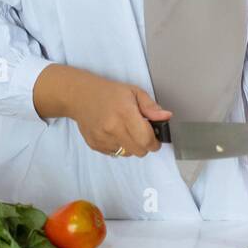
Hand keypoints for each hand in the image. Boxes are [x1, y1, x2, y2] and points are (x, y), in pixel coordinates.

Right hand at [36, 65, 168, 156]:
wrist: (81, 96)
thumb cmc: (109, 93)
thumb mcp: (134, 93)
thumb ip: (151, 107)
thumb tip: (166, 117)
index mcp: (125, 114)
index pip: (146, 139)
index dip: (155, 142)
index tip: (156, 138)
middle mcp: (112, 129)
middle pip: (139, 151)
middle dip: (145, 145)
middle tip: (143, 133)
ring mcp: (102, 139)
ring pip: (128, 154)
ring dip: (132, 146)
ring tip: (126, 130)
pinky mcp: (95, 145)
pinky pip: (115, 154)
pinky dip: (120, 146)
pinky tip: (115, 133)